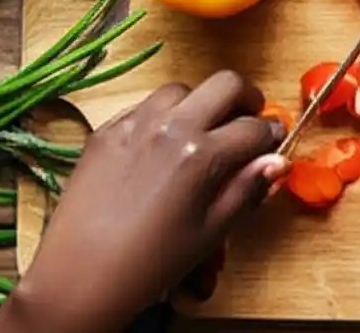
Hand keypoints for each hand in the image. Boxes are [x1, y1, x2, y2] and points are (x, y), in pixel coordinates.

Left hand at [0, 72, 285, 331]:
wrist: (81, 274)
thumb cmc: (152, 261)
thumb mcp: (210, 231)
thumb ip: (246, 189)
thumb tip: (278, 161)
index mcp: (202, 154)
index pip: (254, 128)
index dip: (272, 135)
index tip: (273, 142)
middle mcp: (170, 127)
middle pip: (225, 84)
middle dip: (246, 98)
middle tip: (247, 121)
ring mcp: (134, 124)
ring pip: (182, 89)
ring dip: (200, 104)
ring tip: (202, 131)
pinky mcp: (106, 130)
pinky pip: (143, 107)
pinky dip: (162, 116)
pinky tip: (162, 144)